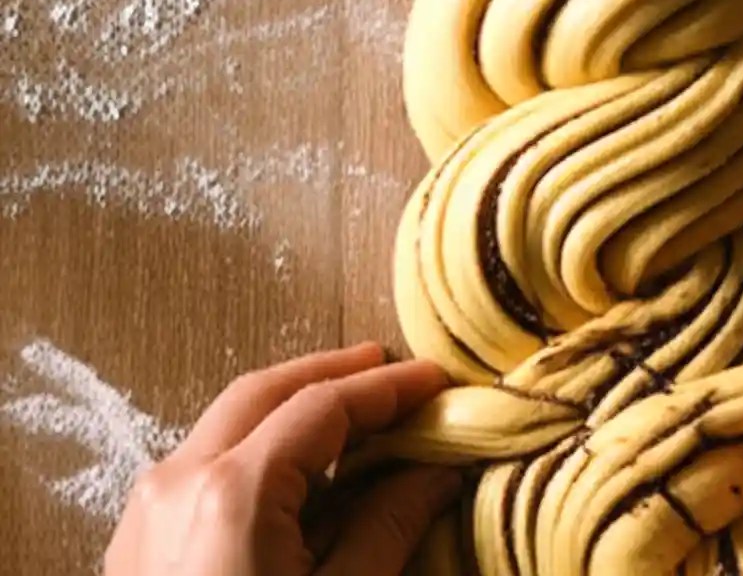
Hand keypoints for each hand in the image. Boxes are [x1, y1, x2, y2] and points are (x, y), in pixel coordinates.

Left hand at [105, 342, 458, 575]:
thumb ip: (388, 525)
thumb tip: (435, 471)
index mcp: (232, 492)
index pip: (322, 407)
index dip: (385, 389)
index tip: (433, 379)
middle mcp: (177, 481)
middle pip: (263, 392)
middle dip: (331, 373)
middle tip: (391, 370)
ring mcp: (146, 509)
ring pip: (226, 422)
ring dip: (293, 405)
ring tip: (353, 410)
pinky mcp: (138, 539)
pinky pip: (204, 463)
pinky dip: (258, 444)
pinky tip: (298, 467)